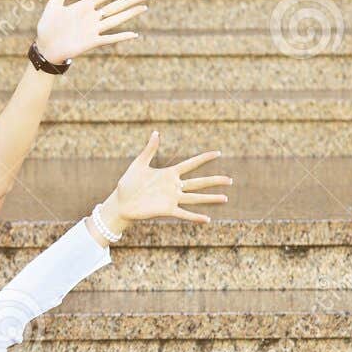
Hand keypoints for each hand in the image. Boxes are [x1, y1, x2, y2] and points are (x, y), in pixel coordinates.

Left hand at [34, 0, 149, 63]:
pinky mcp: (91, 42)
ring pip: (116, 19)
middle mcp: (92, 17)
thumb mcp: (53, 5)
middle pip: (117, 6)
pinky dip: (121, 37)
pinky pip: (109, 39)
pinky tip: (134, 34)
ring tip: (145, 7)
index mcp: (85, 6)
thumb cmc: (48, 27)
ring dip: (130, 14)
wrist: (44, 47)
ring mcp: (93, 29)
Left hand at [102, 132, 230, 230]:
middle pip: (198, 183)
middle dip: (214, 181)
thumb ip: (149, 150)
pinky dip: (195, 217)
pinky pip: (184, 213)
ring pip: (195, 198)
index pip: (190, 164)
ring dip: (210, 198)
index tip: (218, 153)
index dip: (203, 158)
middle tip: (231, 180)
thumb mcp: (138, 164)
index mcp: (168, 174)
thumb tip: (156, 132)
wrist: (120, 202)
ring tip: (226, 198)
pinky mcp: (166, 210)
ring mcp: (171, 199)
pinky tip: (207, 219)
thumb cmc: (128, 183)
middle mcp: (173, 186)